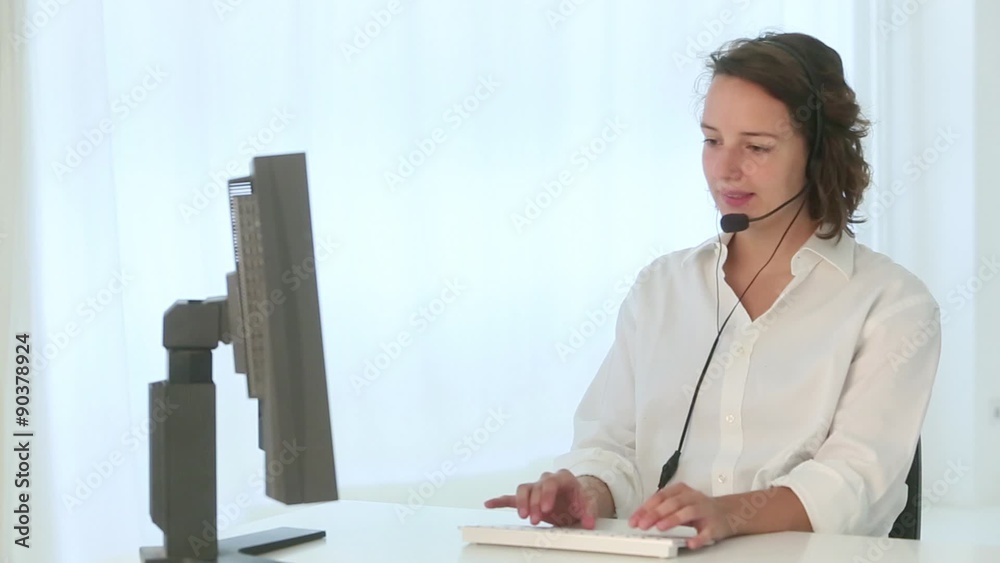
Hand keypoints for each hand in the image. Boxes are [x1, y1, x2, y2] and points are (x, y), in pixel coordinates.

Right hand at [483, 469, 597, 528]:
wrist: (575, 501)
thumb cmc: (579, 500)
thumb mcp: (588, 505)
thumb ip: (589, 512)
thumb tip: (588, 521)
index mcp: (563, 478)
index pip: (552, 482)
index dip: (547, 494)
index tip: (546, 508)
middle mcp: (547, 480)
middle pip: (536, 487)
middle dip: (534, 504)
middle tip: (535, 519)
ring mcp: (536, 488)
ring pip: (523, 489)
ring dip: (522, 503)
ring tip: (523, 517)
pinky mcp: (528, 498)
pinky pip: (511, 497)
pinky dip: (500, 501)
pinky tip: (489, 504)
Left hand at [628, 483, 731, 549]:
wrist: (728, 512)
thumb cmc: (698, 508)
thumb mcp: (679, 503)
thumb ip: (662, 509)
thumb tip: (641, 518)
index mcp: (681, 491)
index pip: (660, 497)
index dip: (646, 508)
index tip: (634, 520)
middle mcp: (692, 498)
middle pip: (672, 503)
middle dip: (655, 514)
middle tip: (643, 524)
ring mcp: (704, 510)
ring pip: (688, 512)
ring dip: (673, 519)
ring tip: (660, 527)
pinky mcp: (715, 525)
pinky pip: (707, 532)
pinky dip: (698, 538)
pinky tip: (690, 543)